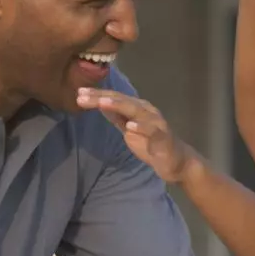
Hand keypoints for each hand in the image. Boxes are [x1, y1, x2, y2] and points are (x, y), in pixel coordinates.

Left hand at [80, 87, 197, 184]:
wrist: (176, 161)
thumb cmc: (152, 144)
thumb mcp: (129, 129)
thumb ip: (117, 117)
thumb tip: (99, 104)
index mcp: (137, 108)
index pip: (114, 98)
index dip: (97, 95)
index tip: (78, 93)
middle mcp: (146, 111)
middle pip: (122, 101)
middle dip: (101, 97)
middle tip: (81, 95)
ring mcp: (156, 123)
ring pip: (136, 111)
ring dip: (119, 106)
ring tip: (102, 103)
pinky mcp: (163, 137)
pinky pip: (152, 131)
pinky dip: (141, 127)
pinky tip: (129, 126)